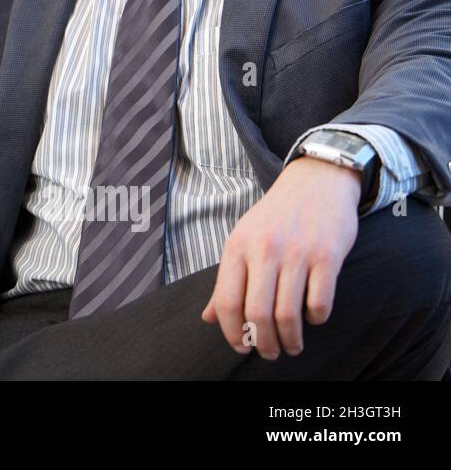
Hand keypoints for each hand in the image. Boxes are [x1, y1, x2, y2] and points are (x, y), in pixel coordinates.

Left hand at [201, 155, 361, 359]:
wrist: (316, 181)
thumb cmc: (276, 217)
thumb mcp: (242, 240)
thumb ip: (226, 280)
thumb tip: (207, 318)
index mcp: (237, 246)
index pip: (226, 300)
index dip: (231, 332)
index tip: (240, 347)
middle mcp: (264, 249)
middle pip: (257, 312)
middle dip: (263, 343)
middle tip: (270, 353)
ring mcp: (296, 252)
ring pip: (288, 313)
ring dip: (290, 339)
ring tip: (293, 346)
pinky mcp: (327, 255)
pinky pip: (320, 302)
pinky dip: (316, 319)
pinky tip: (314, 318)